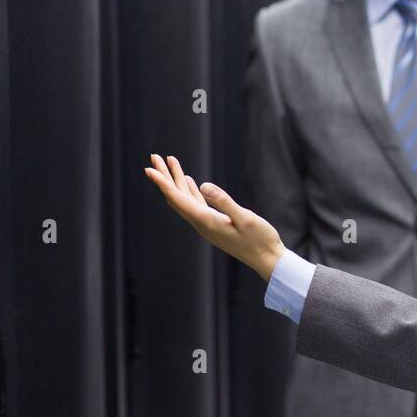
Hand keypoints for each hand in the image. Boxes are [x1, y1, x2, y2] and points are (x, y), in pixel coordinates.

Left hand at [143, 154, 285, 281]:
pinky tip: (189, 182)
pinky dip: (190, 190)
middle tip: (154, 157)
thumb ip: (225, 202)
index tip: (149, 169)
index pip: (178, 199)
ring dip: (177, 181)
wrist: (267, 259)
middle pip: (176, 198)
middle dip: (165, 177)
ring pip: (185, 200)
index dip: (163, 183)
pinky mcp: (215, 224)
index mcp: (206, 221)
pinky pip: (196, 205)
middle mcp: (202, 224)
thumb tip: (203, 185)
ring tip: (169, 162)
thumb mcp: (245, 218)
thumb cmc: (260, 239)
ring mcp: (207, 224)